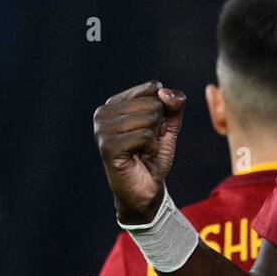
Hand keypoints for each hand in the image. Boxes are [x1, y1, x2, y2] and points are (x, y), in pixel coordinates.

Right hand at [93, 81, 185, 223]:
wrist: (146, 188)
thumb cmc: (153, 155)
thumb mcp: (169, 126)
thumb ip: (173, 104)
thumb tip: (165, 90)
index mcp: (115, 103)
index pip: (153, 87)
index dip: (163, 110)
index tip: (152, 128)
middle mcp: (103, 112)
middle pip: (152, 103)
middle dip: (159, 125)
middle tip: (147, 142)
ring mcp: (102, 129)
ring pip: (149, 118)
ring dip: (155, 137)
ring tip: (143, 149)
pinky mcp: (108, 146)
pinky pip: (144, 135)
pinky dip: (151, 147)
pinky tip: (142, 156)